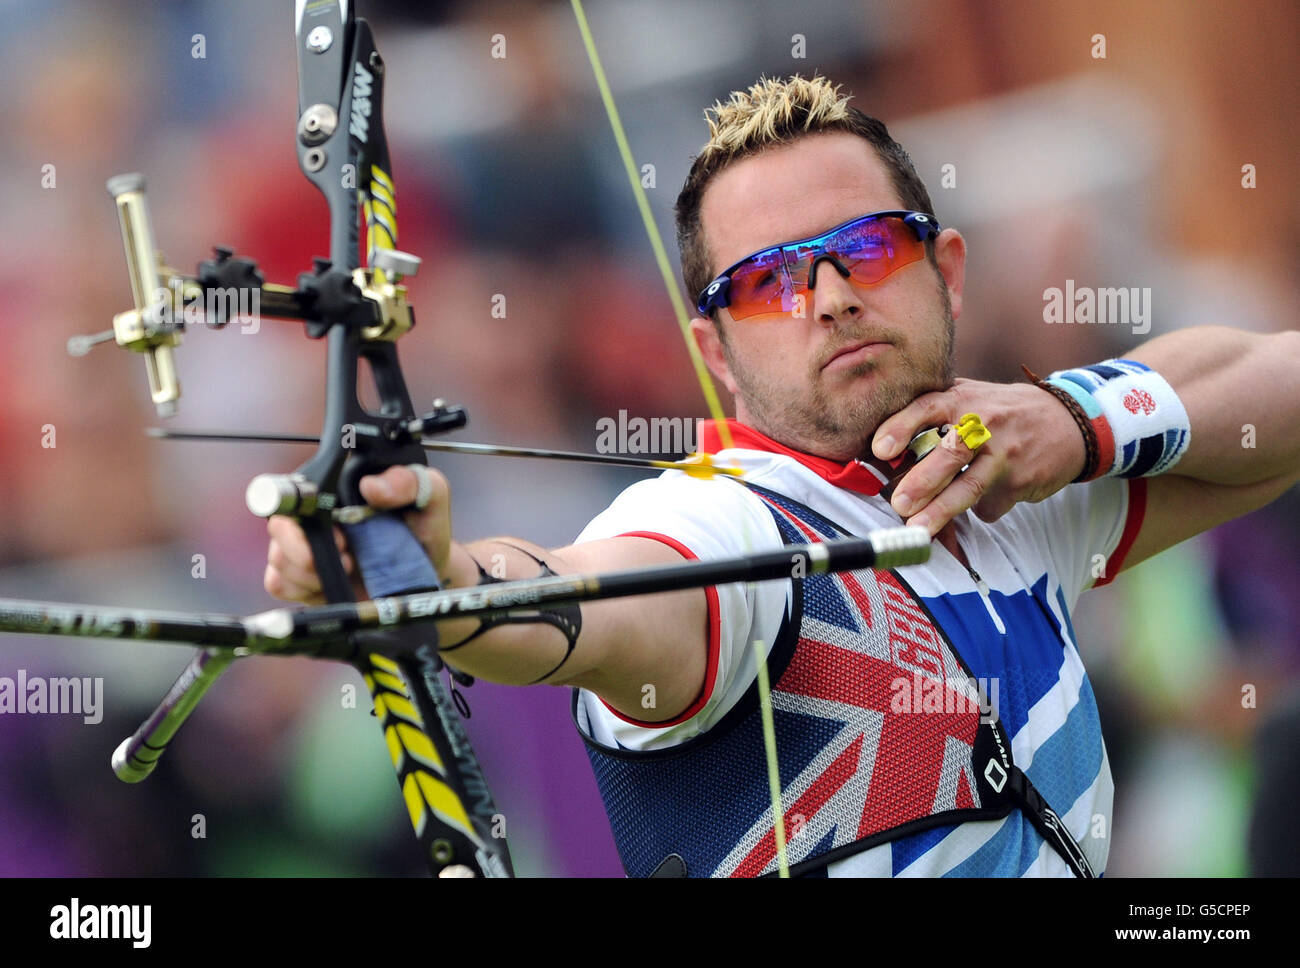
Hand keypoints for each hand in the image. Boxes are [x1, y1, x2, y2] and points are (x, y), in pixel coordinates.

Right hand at [263, 465, 454, 603]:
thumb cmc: (423, 529)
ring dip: (311, 572)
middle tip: (348, 557)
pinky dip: (303, 589)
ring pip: (277, 559)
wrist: (429, 572)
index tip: (338, 532)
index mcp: (335, 490)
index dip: (305, 510)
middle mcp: (313, 517)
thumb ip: (408, 481)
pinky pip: (278, 584)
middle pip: (278, 526)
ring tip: (350, 570)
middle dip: (306, 549)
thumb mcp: (429, 496)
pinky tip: (333, 587)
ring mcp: (304, 549)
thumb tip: (372, 486)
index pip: (295, 490)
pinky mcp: (303, 580)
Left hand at [870, 378, 1086, 535]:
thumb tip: (882, 451)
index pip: (926, 408)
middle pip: (950, 452)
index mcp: (962, 399)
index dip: (901, 428)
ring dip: (942, 510)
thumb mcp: (970, 397)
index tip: (880, 450)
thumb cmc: (1002, 411)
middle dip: (922, 481)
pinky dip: (979, 511)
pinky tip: (981, 506)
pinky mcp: (1021, 480)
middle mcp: (983, 423)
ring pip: (970, 486)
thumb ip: (933, 415)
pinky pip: (990, 505)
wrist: (1067, 421)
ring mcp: (1005, 453)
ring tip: (918, 528)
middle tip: (899, 503)